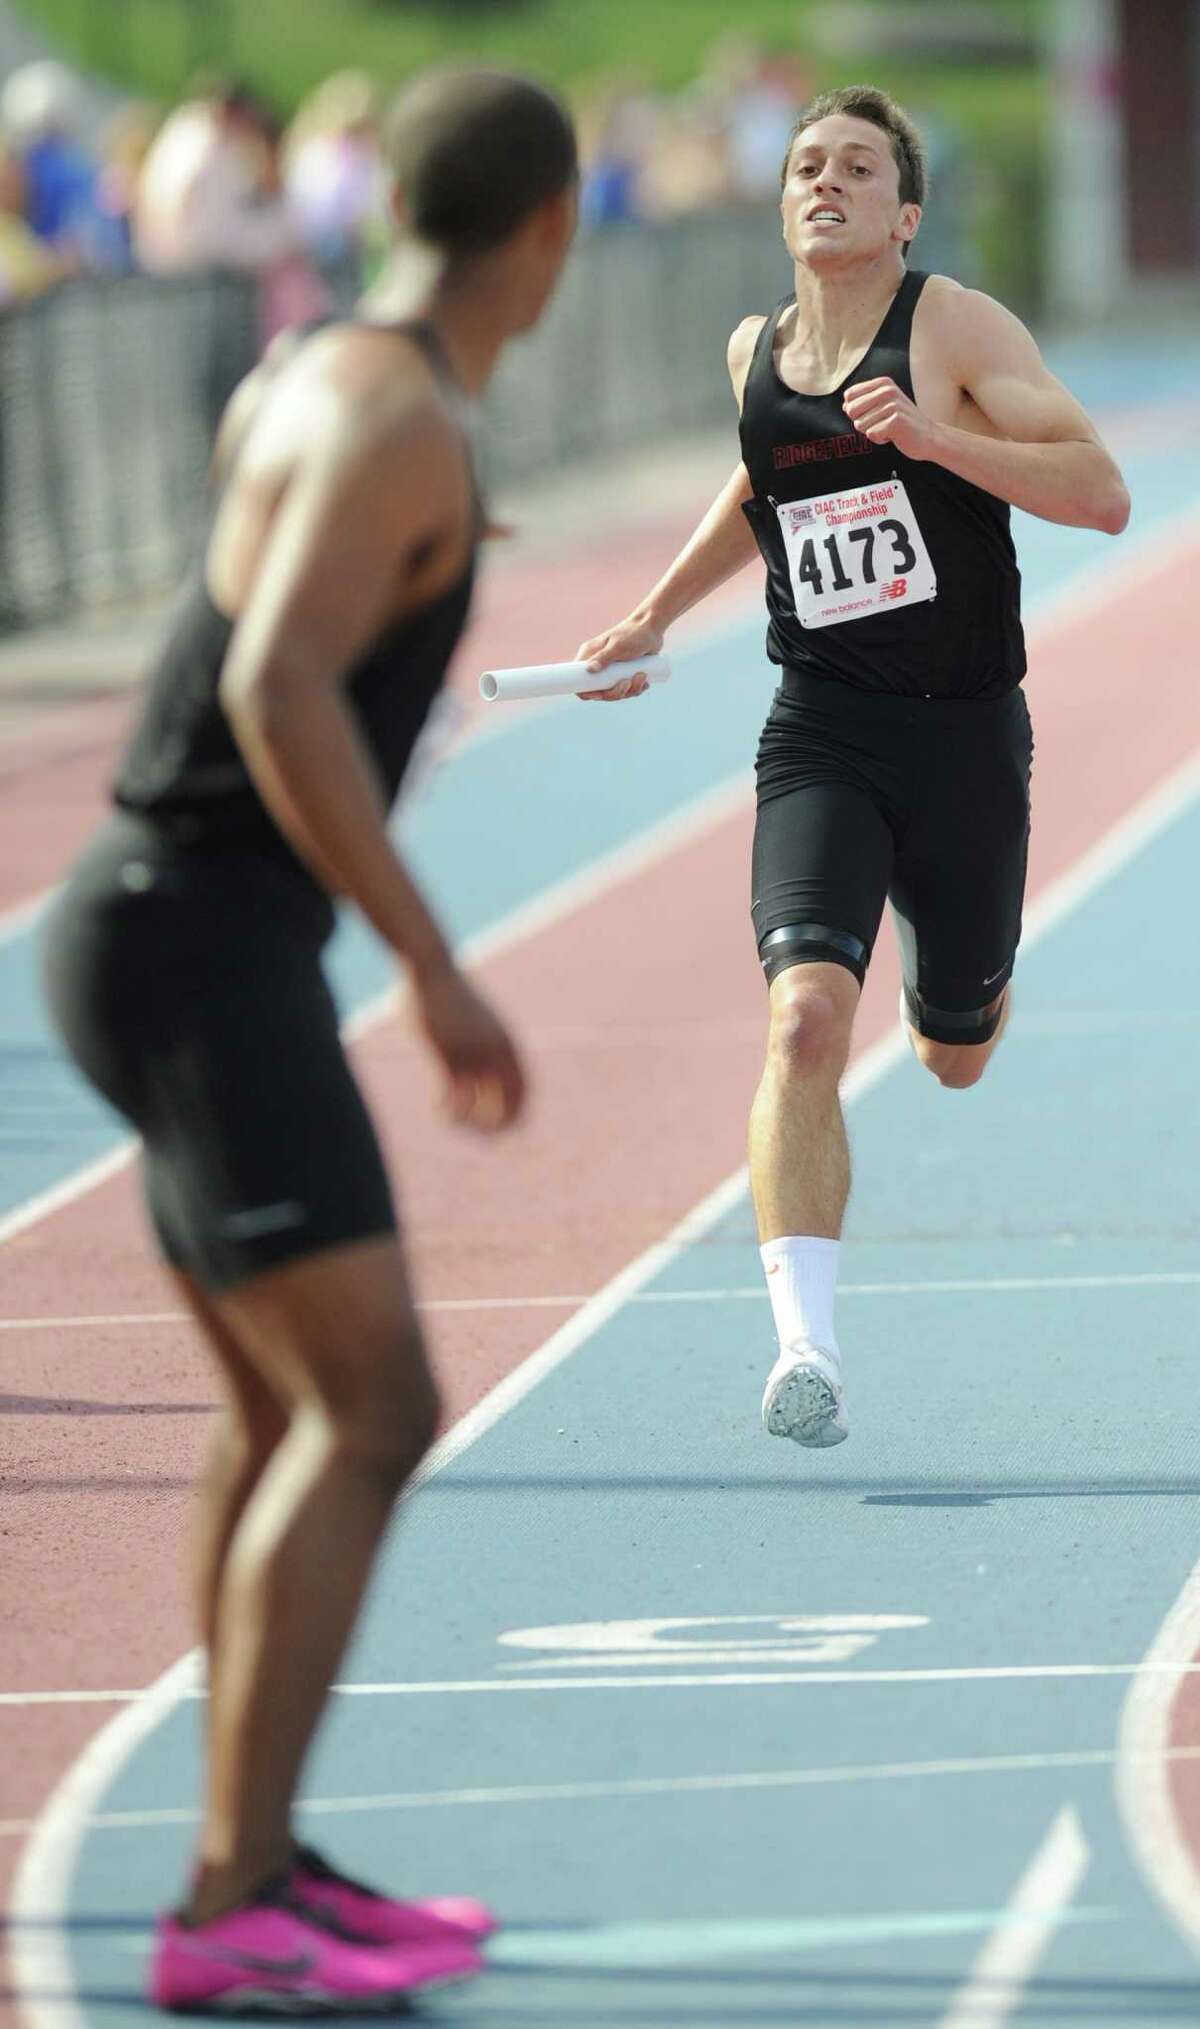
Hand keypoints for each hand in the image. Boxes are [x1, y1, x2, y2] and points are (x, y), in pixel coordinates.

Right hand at [411, 959, 526, 1131]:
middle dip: (497, 1125)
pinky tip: (438, 1110)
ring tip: (457, 1124)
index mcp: (506, 1040)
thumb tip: (487, 1061)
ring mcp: (470, 1051)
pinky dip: (449, 1110)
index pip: (523, 1087)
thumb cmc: (452, 994)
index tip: (509, 1127)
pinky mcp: (445, 1052)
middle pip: (505, 1101)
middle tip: (484, 1136)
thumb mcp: (476, 1019)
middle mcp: (493, 1049)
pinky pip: (453, 1094)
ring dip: (469, 1122)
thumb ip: (486, 1041)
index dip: (519, 1111)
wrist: (431, 967)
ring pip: (477, 1104)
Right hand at [574, 615, 664, 700]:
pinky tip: (645, 680)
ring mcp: (612, 672)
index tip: (600, 694)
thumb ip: (603, 658)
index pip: (578, 679)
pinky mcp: (624, 675)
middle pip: (599, 692)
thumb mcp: (618, 646)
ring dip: (630, 690)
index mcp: (590, 656)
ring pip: (615, 693)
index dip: (586, 692)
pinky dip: (637, 689)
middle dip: (615, 692)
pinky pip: (627, 691)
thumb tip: (589, 669)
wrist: (652, 628)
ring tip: (641, 675)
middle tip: (627, 683)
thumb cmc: (633, 633)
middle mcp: (598, 665)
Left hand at [842, 377, 938, 461]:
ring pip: (861, 425)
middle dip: (863, 422)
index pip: (849, 396)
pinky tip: (894, 435)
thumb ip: (863, 403)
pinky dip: (880, 440)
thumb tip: (845, 405)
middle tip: (881, 423)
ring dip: (873, 432)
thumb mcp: (882, 407)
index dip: (856, 411)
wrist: (929, 436)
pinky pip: (871, 435)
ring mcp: (893, 405)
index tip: (874, 414)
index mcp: (883, 383)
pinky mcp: (897, 421)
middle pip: (851, 411)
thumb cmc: (902, 423)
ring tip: (889, 429)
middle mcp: (888, 390)